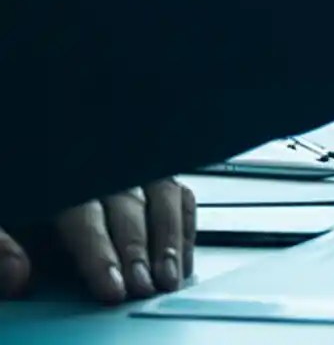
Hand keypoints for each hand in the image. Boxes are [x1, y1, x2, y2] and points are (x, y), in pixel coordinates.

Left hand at [0, 179, 195, 303]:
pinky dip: (186, 227)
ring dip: (171, 240)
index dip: (100, 254)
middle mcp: (106, 175)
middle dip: (139, 251)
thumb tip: (15, 275)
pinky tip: (182, 260)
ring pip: (163, 196)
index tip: (113, 288)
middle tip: (145, 287)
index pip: (84, 217)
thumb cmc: (30, 215)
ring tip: (171, 277)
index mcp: (63, 185)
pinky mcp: (155, 182)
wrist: (42, 202)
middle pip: (128, 209)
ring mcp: (135, 174)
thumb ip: (1, 245)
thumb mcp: (6, 222)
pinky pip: (180, 196)